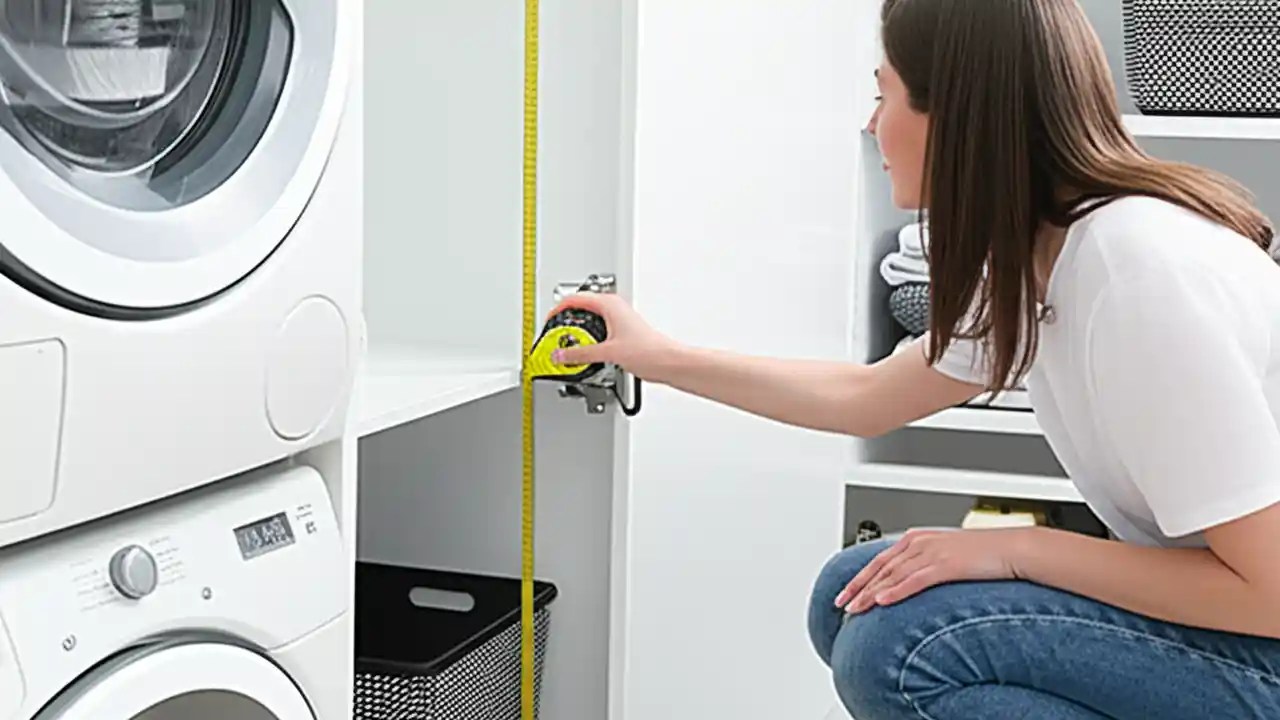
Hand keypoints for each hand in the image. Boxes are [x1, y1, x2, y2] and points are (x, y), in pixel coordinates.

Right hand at [545, 292, 679, 381]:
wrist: (667, 361)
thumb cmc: (648, 350)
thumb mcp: (607, 352)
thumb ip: (580, 354)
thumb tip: (561, 355)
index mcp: (609, 304)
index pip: (573, 298)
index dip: (557, 310)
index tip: (547, 323)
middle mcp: (613, 307)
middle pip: (579, 308)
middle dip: (565, 323)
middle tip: (555, 338)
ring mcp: (617, 319)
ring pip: (588, 320)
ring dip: (576, 333)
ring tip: (567, 348)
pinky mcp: (620, 332)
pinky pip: (596, 331)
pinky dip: (586, 340)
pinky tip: (584, 353)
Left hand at [834, 528, 1028, 613]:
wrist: (1014, 548)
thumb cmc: (985, 555)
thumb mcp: (947, 558)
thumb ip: (925, 567)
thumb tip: (907, 585)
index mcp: (918, 539)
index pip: (880, 561)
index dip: (859, 578)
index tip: (844, 594)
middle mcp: (920, 543)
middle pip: (880, 568)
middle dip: (858, 587)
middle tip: (840, 605)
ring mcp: (933, 553)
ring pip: (893, 575)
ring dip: (871, 593)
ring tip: (855, 609)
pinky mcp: (947, 565)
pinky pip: (915, 580)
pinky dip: (896, 591)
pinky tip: (882, 601)